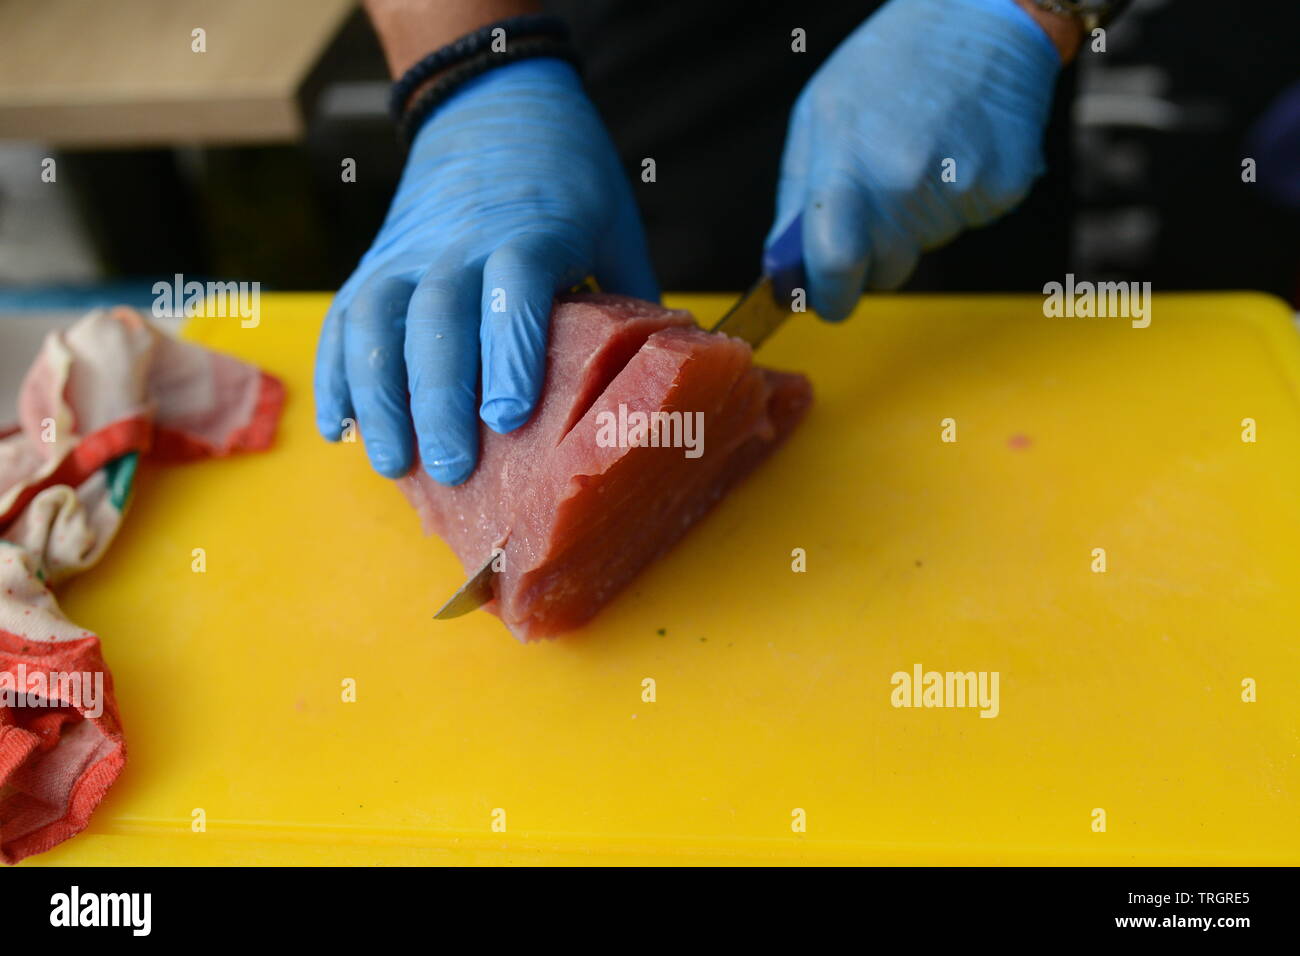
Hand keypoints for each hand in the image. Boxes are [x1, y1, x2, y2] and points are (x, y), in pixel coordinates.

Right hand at [315, 58, 656, 483]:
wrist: (494, 105)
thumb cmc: (569, 181)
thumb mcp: (615, 226)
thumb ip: (632, 301)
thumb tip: (659, 386)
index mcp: (531, 231)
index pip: (513, 288)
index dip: (510, 353)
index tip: (508, 417)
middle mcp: (459, 242)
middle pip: (436, 317)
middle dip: (437, 399)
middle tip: (452, 469)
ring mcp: (408, 252)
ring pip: (375, 320)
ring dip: (377, 396)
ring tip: (393, 463)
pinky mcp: (375, 262)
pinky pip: (342, 318)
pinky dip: (334, 375)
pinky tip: (340, 429)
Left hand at [768, 0, 1063, 320]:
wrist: (979, 16)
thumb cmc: (891, 62)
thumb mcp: (819, 115)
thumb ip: (799, 199)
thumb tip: (785, 271)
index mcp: (849, 163)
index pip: (835, 266)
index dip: (829, 297)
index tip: (826, 300)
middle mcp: (905, 181)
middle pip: (885, 272)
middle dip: (876, 256)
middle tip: (882, 194)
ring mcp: (959, 187)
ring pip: (927, 248)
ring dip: (919, 221)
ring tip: (923, 151)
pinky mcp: (1004, 188)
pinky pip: (969, 224)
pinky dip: (960, 201)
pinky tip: (957, 149)